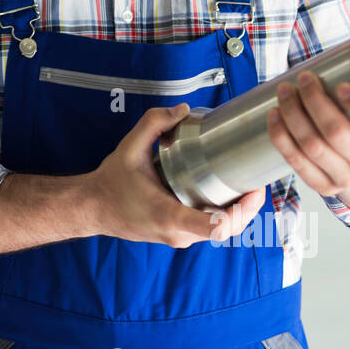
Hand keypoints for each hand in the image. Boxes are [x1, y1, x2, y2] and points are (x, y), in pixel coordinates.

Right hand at [92, 103, 265, 248]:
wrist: (93, 208)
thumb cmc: (111, 184)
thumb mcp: (129, 148)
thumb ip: (154, 123)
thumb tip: (183, 109)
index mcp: (169, 215)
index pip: (217, 228)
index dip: (243, 212)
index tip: (251, 190)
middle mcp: (178, 233)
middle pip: (228, 230)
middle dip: (248, 208)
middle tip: (256, 182)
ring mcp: (179, 238)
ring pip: (221, 232)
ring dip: (238, 213)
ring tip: (247, 185)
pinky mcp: (179, 236)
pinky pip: (210, 229)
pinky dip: (224, 215)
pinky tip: (230, 195)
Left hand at [267, 71, 349, 200]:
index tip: (341, 84)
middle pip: (338, 133)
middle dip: (314, 102)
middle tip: (303, 79)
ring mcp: (348, 179)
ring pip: (313, 146)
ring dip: (292, 115)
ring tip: (284, 91)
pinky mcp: (324, 187)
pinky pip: (296, 163)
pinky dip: (281, 137)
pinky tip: (273, 116)